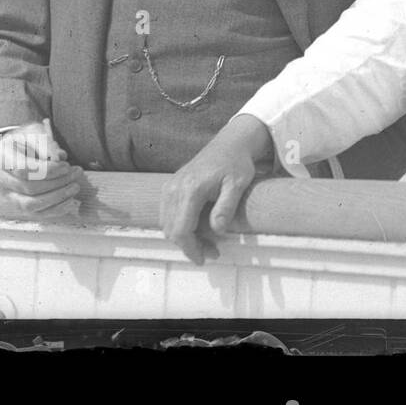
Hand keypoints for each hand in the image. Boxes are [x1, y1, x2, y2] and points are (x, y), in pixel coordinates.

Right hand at [0, 121, 82, 217]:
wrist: (18, 150)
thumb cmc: (28, 140)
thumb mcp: (35, 132)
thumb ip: (46, 143)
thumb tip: (58, 157)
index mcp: (0, 158)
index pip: (22, 170)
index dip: (47, 170)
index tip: (66, 165)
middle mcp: (0, 179)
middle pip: (29, 188)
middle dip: (58, 182)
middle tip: (77, 172)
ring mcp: (8, 195)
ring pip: (31, 205)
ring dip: (58, 197)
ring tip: (75, 186)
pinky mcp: (20, 205)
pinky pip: (37, 214)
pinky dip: (56, 210)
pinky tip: (71, 201)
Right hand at [159, 115, 270, 264]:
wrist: (228, 145)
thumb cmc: (236, 164)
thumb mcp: (238, 184)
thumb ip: (227, 207)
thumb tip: (218, 230)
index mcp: (191, 189)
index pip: (181, 229)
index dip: (191, 248)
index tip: (203, 259)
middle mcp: (174, 188)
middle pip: (171, 230)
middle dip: (189, 246)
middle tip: (211, 252)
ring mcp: (169, 187)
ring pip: (166, 224)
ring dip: (183, 238)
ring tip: (207, 243)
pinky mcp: (169, 187)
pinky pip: (167, 214)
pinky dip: (178, 227)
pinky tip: (198, 230)